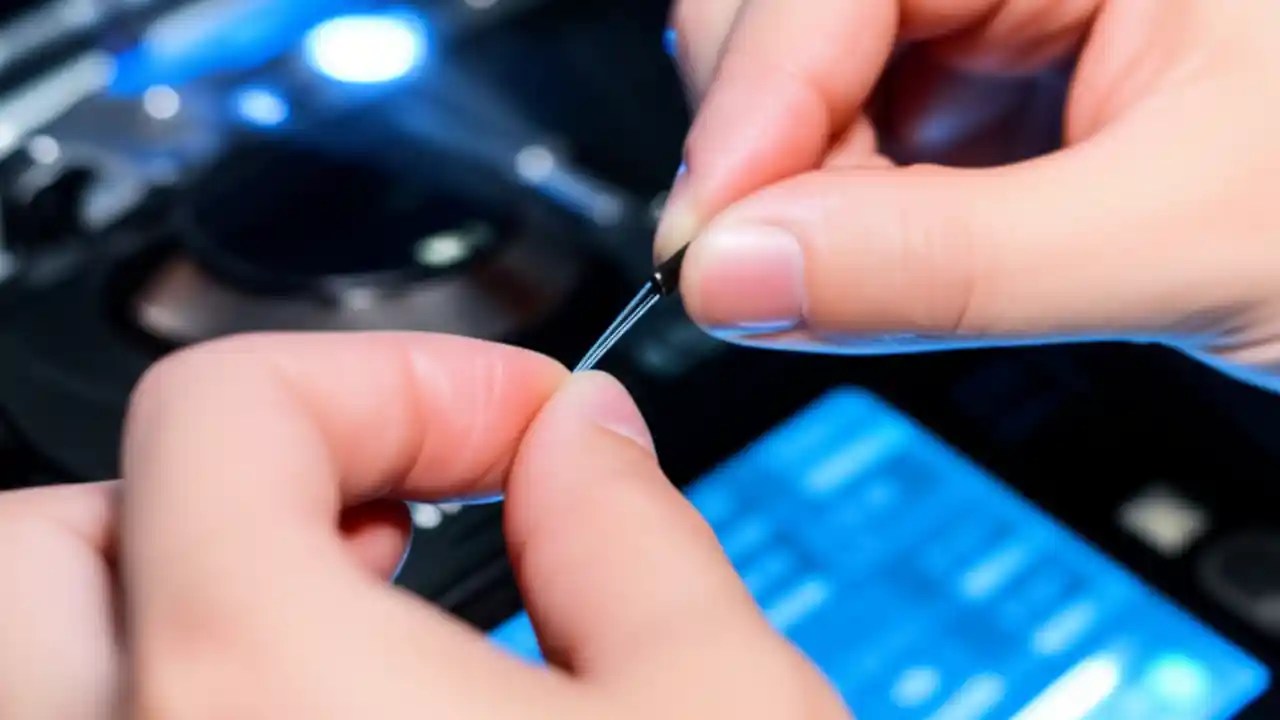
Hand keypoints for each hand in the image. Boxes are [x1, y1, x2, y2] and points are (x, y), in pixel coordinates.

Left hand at [0, 333, 848, 718]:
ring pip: (59, 653)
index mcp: (258, 695)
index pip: (222, 409)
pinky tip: (359, 719)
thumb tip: (581, 441)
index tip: (516, 425)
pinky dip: (200, 692)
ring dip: (197, 588)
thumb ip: (633, 533)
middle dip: (236, 480)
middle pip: (53, 533)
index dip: (400, 379)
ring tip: (366, 615)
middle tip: (387, 504)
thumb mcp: (723, 709)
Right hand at [660, 1, 1279, 389]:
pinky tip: (898, 242)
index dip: (751, 113)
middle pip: (785, 10)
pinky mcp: (991, 59)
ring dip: (799, 180)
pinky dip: (846, 196)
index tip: (706, 252)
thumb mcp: (1180, 235)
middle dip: (763, 145)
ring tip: (876, 260)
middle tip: (781, 269)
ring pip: (807, 67)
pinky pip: (859, 114)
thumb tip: (737, 275)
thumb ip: (944, 265)